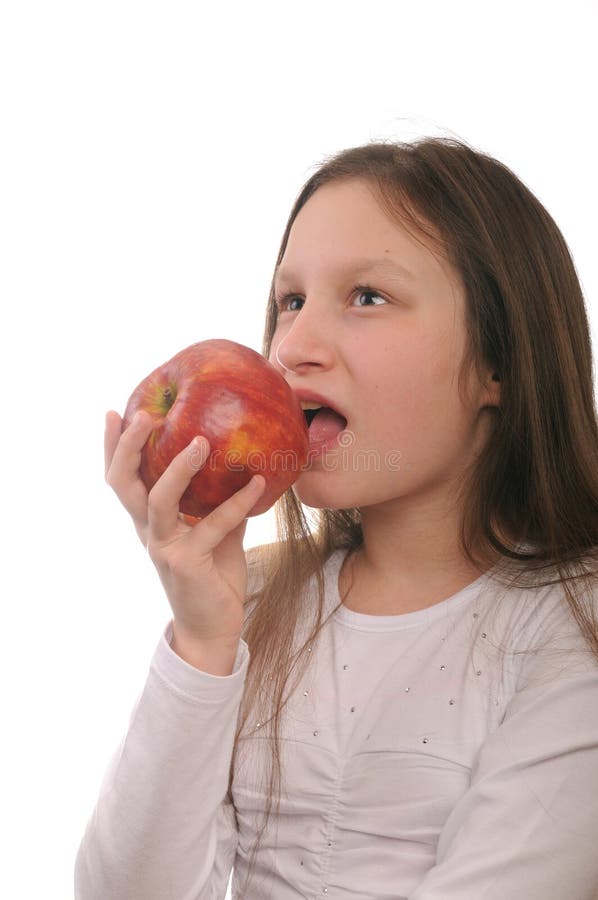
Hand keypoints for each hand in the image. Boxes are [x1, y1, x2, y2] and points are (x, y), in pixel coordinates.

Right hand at [104, 409, 265, 644]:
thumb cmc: (213, 576)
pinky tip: (259, 482)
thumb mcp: (217, 531)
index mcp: (149, 520)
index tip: (116, 411)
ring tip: (201, 441)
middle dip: (128, 447)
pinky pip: (213, 526)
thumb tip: (245, 465)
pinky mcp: (186, 564)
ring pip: (159, 501)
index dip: (114, 446)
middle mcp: (149, 531)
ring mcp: (164, 547)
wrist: (214, 628)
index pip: (122, 477)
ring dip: (178, 469)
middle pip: (123, 483)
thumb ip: (220, 501)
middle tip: (143, 414)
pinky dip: (238, 502)